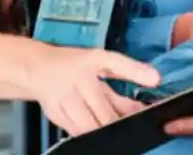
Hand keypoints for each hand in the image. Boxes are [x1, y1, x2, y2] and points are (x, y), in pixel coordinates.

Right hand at [28, 44, 159, 135]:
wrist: (37, 67)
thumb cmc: (73, 65)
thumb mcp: (102, 63)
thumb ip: (127, 74)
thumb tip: (154, 82)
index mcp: (91, 60)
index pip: (115, 64)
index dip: (135, 72)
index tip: (154, 79)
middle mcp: (76, 77)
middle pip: (105, 112)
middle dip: (119, 122)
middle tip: (130, 125)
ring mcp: (63, 97)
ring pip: (90, 126)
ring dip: (103, 130)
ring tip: (110, 126)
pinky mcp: (54, 112)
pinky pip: (77, 132)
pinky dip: (88, 133)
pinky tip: (91, 126)